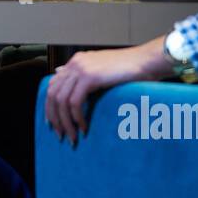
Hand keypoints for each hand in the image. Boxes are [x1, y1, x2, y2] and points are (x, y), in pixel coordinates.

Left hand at [44, 40, 173, 144]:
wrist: (147, 61)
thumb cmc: (130, 69)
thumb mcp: (102, 70)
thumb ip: (83, 75)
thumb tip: (62, 77)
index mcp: (76, 61)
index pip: (53, 85)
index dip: (50, 106)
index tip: (54, 123)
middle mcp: (75, 63)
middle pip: (53, 94)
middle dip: (55, 118)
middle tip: (61, 135)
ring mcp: (81, 69)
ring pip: (62, 101)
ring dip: (66, 122)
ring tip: (73, 136)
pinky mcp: (90, 77)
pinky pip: (75, 102)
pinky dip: (77, 118)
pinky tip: (84, 127)